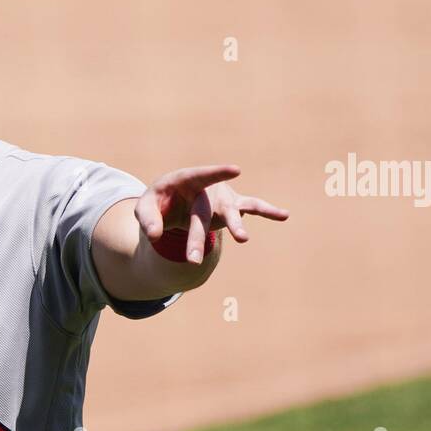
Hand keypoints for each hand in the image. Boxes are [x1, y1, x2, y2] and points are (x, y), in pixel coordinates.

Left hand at [135, 165, 288, 263]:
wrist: (175, 198)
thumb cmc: (160, 201)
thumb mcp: (145, 207)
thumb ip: (147, 219)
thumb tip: (154, 237)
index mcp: (184, 180)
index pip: (200, 175)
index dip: (216, 173)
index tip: (236, 170)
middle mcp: (206, 188)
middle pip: (202, 213)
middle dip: (197, 237)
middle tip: (192, 261)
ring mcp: (221, 197)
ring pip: (231, 212)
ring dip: (236, 226)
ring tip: (243, 240)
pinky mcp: (231, 207)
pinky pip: (251, 208)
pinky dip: (268, 211)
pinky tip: (285, 215)